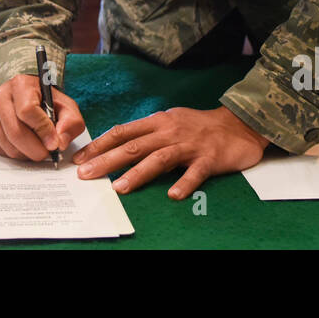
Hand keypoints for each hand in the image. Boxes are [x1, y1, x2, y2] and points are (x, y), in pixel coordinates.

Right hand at [0, 74, 85, 161]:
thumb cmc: (48, 102)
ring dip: (26, 154)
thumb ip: (70, 123)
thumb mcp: (67, 107)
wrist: (30, 98)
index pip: (27, 111)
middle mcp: (0, 96)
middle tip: (47, 153)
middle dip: (35, 149)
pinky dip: (15, 154)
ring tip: (38, 147)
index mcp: (20, 84)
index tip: (54, 143)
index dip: (42, 130)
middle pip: (15, 131)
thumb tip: (59, 142)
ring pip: (7, 145)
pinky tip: (25, 146)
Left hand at [73, 106, 270, 199]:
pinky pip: (195, 173)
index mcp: (158, 121)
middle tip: (86, 175)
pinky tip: (173, 195)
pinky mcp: (210, 159)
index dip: (100, 145)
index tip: (80, 159)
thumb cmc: (199, 127)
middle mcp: (170, 131)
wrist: (238, 125)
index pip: (123, 132)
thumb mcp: (170, 123)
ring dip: (137, 174)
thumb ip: (147, 135)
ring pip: (159, 159)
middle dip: (107, 160)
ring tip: (118, 188)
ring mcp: (190, 145)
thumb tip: (117, 148)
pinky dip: (184, 183)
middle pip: (134, 146)